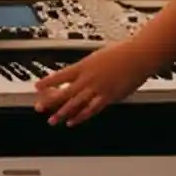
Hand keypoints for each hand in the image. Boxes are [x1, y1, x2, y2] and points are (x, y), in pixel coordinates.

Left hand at [33, 40, 164, 126]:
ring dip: (62, 113)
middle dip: (50, 101)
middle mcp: (87, 78)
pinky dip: (80, 116)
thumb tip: (83, 73)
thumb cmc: (123, 53)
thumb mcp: (100, 56)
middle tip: (39, 108)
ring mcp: (97, 88)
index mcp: (84, 65)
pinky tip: (72, 122)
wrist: (138, 55)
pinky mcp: (108, 97)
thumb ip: (90, 68)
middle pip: (64, 92)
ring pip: (75, 103)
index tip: (37, 87)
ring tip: (52, 120)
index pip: (61, 75)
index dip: (48, 82)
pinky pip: (91, 110)